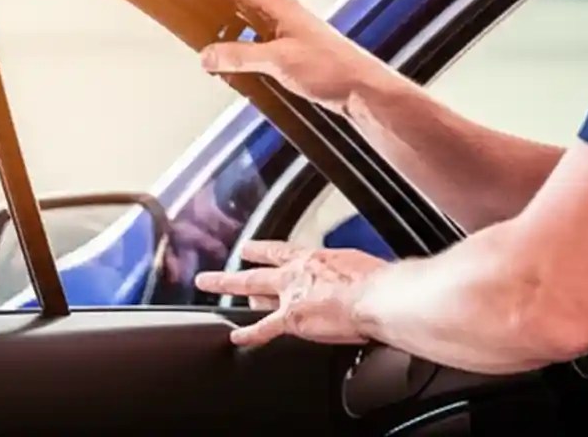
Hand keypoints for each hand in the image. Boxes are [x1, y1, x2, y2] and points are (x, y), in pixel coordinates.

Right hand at [192, 0, 390, 112]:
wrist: (361, 91)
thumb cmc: (331, 68)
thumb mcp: (279, 60)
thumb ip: (240, 56)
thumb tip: (207, 55)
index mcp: (280, 6)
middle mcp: (282, 14)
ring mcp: (286, 32)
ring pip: (246, 22)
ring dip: (225, 25)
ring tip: (201, 27)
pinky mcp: (289, 52)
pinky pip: (255, 42)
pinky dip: (238, 46)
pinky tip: (229, 60)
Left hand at [195, 240, 386, 345]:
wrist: (378, 297)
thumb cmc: (376, 282)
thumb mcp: (356, 266)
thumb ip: (344, 272)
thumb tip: (352, 278)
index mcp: (313, 260)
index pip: (279, 252)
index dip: (260, 251)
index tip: (247, 249)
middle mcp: (296, 275)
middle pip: (254, 273)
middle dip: (230, 274)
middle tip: (209, 277)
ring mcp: (289, 297)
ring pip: (251, 292)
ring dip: (229, 289)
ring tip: (212, 290)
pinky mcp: (292, 319)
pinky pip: (264, 328)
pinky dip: (249, 334)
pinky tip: (236, 337)